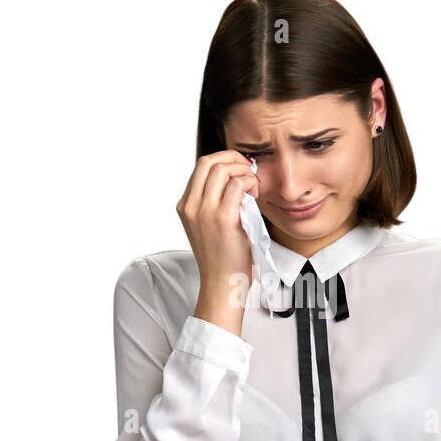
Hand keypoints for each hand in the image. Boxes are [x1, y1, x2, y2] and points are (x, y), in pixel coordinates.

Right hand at [177, 151, 259, 330]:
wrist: (222, 282)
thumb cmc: (221, 257)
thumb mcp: (206, 225)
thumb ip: (211, 202)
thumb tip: (232, 179)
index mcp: (185, 206)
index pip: (201, 166)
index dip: (223, 160)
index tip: (239, 167)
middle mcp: (191, 206)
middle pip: (210, 161)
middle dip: (233, 158)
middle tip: (249, 169)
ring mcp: (205, 211)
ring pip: (223, 169)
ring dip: (244, 171)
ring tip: (253, 186)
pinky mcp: (223, 218)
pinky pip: (238, 184)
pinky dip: (250, 182)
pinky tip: (256, 194)